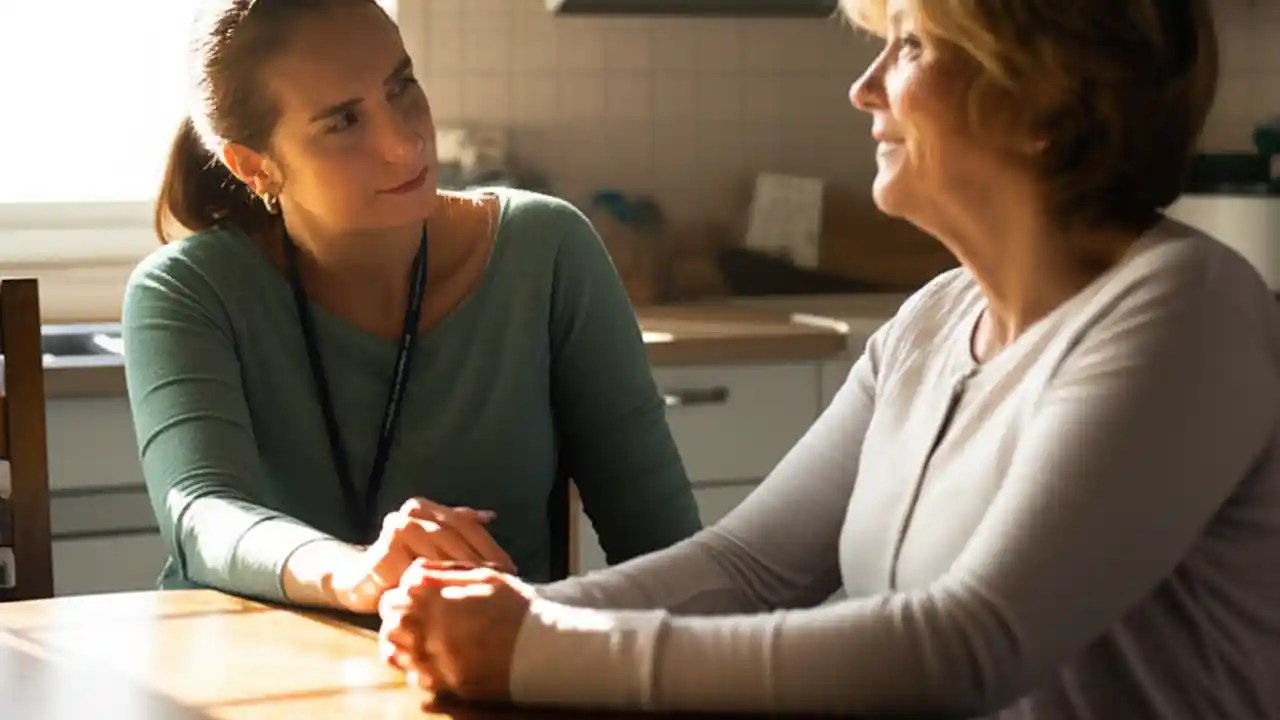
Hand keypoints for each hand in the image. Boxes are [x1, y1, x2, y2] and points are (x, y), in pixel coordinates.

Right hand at [331, 498, 516, 613]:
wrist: (360, 582)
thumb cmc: (403, 565)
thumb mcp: (434, 545)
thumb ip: (459, 528)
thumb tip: (490, 515)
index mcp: (425, 507)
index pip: (466, 524)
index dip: (491, 546)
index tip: (511, 569)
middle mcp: (412, 512)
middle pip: (457, 535)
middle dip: (483, 559)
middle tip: (503, 581)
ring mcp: (398, 528)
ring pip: (441, 551)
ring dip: (465, 570)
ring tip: (484, 588)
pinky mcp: (385, 552)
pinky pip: (420, 570)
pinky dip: (439, 582)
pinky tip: (454, 595)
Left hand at [378, 559, 533, 702]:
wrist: (541, 647)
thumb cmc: (516, 607)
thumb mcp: (484, 577)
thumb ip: (445, 572)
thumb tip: (414, 571)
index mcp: (435, 601)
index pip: (393, 598)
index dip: (400, 596)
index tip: (411, 598)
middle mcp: (428, 632)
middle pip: (390, 626)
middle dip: (398, 620)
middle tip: (415, 618)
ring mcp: (435, 661)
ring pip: (398, 654)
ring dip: (403, 644)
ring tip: (421, 638)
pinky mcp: (445, 685)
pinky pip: (415, 678)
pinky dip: (417, 668)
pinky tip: (432, 659)